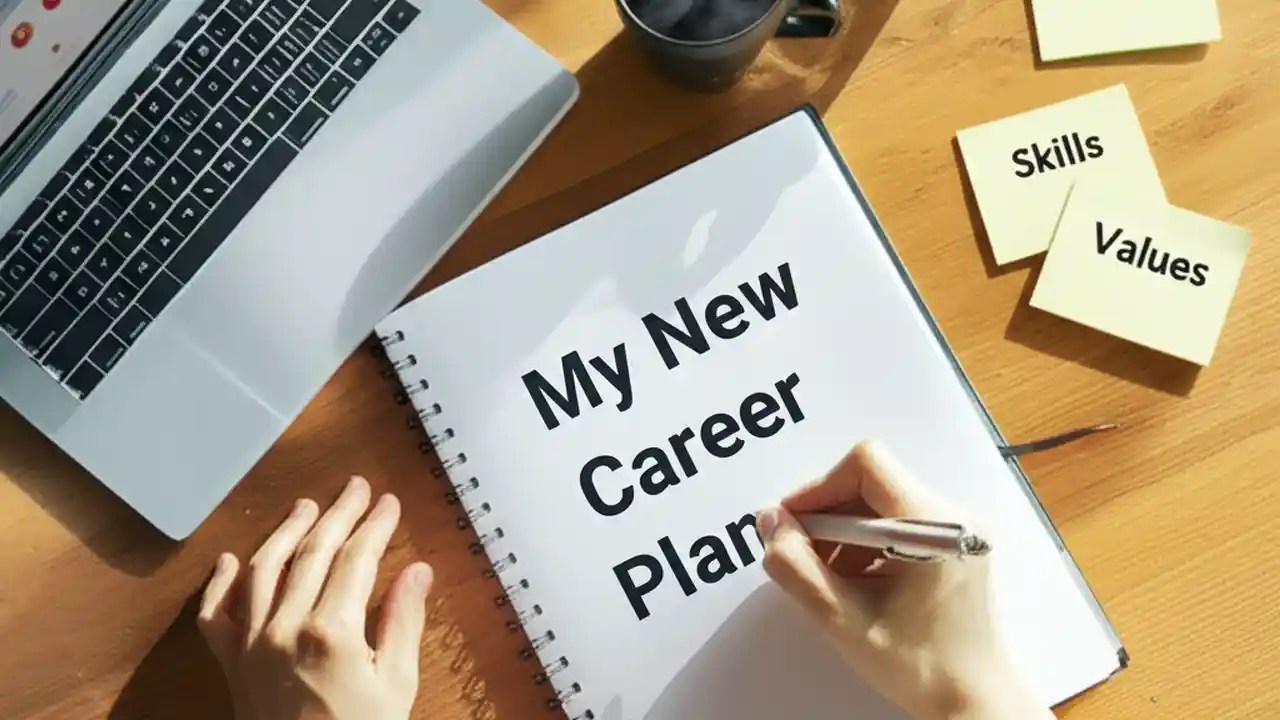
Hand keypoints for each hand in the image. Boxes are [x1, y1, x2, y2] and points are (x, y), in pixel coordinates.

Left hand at [198, 476, 434, 719]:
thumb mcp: (397, 685)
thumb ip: (403, 623)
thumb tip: (418, 573)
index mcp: (332, 632)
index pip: (357, 559)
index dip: (375, 526)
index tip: (388, 504)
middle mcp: (285, 628)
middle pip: (312, 552)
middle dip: (338, 514)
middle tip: (356, 487)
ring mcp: (252, 645)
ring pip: (264, 570)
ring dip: (285, 531)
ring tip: (306, 506)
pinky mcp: (232, 666)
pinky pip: (216, 616)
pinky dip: (220, 584)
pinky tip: (230, 561)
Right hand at [756, 441, 1052, 719]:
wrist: (974, 704)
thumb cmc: (921, 667)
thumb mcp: (843, 619)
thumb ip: (796, 566)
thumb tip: (770, 521)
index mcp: (934, 524)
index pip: (866, 465)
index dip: (819, 487)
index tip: (793, 523)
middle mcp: (954, 515)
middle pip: (872, 482)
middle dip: (829, 516)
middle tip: (804, 557)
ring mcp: (959, 529)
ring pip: (881, 502)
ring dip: (845, 533)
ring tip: (832, 579)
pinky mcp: (955, 545)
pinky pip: (898, 523)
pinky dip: (867, 544)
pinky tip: (856, 583)